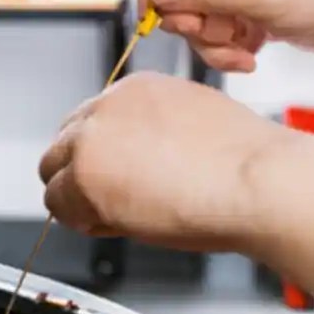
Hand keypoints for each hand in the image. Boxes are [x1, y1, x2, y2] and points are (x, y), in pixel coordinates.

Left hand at [39, 72, 287, 251]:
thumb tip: (141, 157)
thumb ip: (155, 131)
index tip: (115, 176)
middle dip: (82, 174)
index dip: (101, 156)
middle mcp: (108, 107)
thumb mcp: (195, 123)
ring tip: (121, 215)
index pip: (91, 122)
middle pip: (64, 143)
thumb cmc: (246, 164)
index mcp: (136, 89)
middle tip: (112, 200)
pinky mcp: (86, 176)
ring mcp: (93, 140)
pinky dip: (81, 221)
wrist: (259, 182)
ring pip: (54, 174)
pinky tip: (118, 224)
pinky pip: (59, 206)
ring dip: (78, 199)